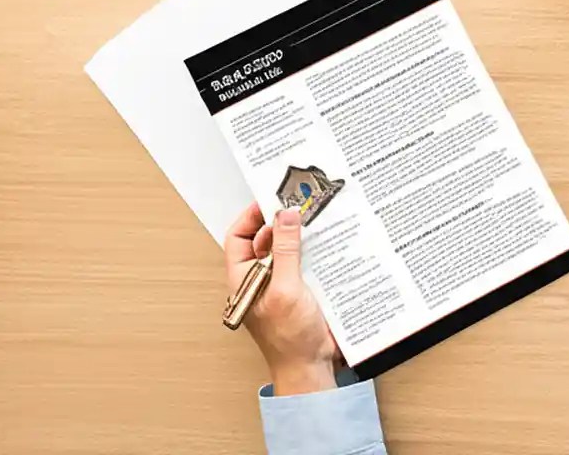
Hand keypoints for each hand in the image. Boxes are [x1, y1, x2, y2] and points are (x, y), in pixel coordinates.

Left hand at [224, 203, 340, 394]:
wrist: (311, 367)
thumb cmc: (288, 340)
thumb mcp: (285, 288)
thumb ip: (286, 251)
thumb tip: (286, 216)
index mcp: (245, 278)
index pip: (238, 238)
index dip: (251, 217)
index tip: (270, 200)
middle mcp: (262, 279)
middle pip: (266, 240)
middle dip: (282, 222)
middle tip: (300, 204)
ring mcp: (283, 285)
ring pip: (290, 250)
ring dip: (302, 236)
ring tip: (317, 219)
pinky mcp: (304, 290)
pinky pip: (308, 263)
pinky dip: (318, 251)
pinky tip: (330, 244)